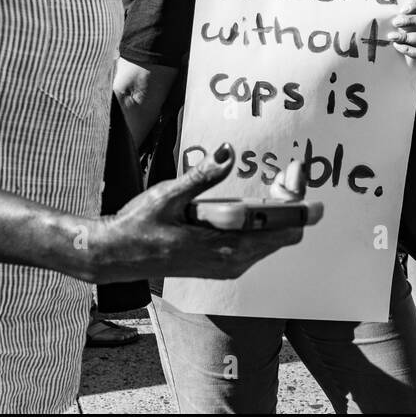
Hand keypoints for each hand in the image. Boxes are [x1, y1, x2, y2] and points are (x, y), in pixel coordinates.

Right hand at [88, 143, 305, 283]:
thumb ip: (202, 176)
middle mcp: (234, 261)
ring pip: (273, 239)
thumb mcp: (168, 195)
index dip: (299, 203)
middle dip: (293, 202)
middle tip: (289, 171)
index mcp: (226, 246)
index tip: (295, 172)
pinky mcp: (223, 263)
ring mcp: (230, 265)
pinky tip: (255, 202)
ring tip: (277, 182)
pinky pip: (257, 243)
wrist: (116, 255)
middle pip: (285, 233)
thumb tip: (227, 151)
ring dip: (280, 212)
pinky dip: (264, 222)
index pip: (284, 229)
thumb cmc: (140, 225)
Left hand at [389, 1, 415, 69]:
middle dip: (411, 20)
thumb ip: (407, 23)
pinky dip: (407, 49)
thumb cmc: (413, 45)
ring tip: (393, 36)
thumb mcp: (412, 32)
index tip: (402, 10)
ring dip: (407, 36)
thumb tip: (393, 15)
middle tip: (395, 22)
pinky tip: (397, 46)